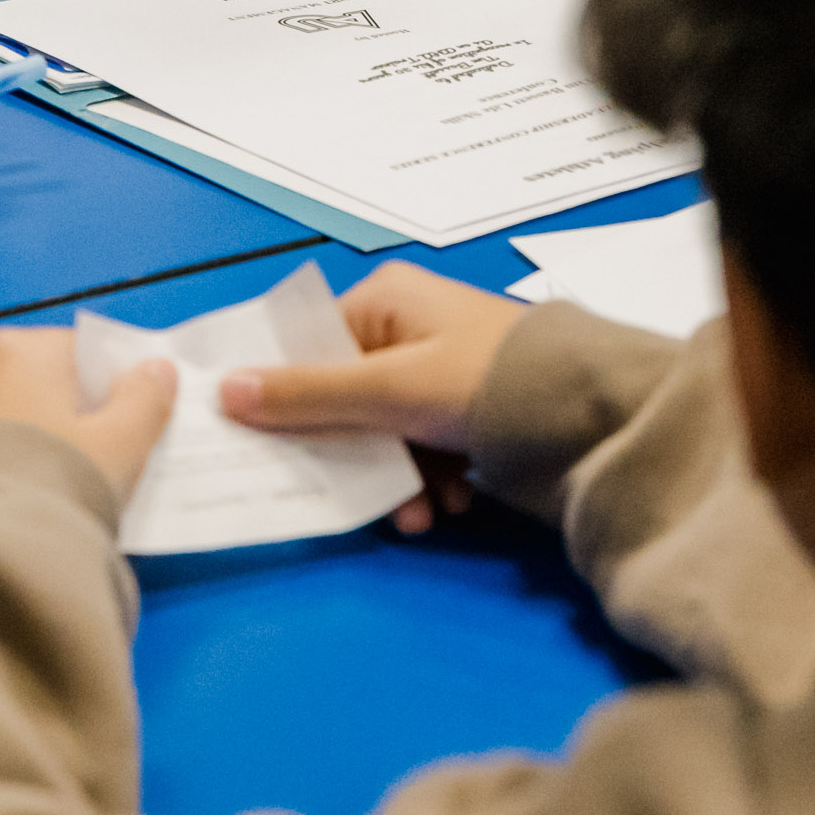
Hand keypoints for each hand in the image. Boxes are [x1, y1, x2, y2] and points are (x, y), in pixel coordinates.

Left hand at [0, 327, 178, 501]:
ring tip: (41, 486)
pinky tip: (3, 500)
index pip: (76, 353)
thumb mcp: (122, 444)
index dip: (105, 388)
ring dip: (13, 440)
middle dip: (55, 414)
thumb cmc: (58, 485)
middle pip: (29, 382)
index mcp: (19, 351)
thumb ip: (145, 398)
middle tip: (86, 462)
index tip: (121, 426)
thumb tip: (155, 370)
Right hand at [219, 262, 530, 534]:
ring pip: (386, 429)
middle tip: (356, 497)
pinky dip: (431, 477)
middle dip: (355, 455)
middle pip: (347, 397)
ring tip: (419, 514)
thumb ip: (308, 395)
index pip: (310, 347)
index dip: (286, 396)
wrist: (589, 414)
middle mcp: (409, 326)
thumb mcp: (388, 391)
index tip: (264, 444)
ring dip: (396, 478)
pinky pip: (424, 443)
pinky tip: (452, 503)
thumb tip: (224, 389)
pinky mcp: (467, 406)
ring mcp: (440, 367)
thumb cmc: (481, 383)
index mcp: (385, 300)